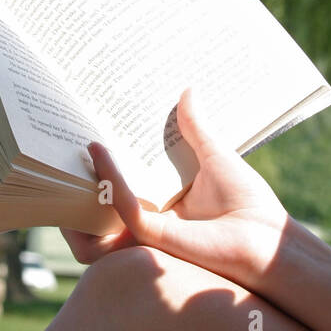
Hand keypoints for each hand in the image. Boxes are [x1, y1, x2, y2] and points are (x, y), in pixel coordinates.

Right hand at [60, 86, 289, 288]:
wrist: (271, 239)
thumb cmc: (250, 205)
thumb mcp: (214, 156)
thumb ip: (195, 128)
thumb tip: (187, 91)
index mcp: (160, 209)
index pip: (116, 193)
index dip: (96, 171)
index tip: (83, 134)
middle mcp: (149, 225)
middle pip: (94, 215)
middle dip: (68, 191)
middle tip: (59, 146)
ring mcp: (148, 235)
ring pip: (91, 228)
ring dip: (71, 202)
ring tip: (63, 159)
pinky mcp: (155, 236)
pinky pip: (122, 208)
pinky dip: (108, 179)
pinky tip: (101, 151)